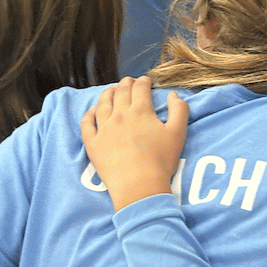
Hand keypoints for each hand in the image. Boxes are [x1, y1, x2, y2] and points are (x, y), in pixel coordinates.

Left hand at [80, 76, 187, 210]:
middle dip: (126, 83)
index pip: (140, 88)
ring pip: (102, 104)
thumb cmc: (160, 161)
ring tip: (111, 90)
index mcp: (140, 111)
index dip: (144, 81)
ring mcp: (104, 129)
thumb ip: (179, 110)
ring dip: (107, 94)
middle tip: (129, 81)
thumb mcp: (178, 134)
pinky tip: (92, 111)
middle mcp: (119, 115)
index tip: (146, 81)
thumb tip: (173, 95)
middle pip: (120, 92)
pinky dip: (89, 114)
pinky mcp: (93, 144)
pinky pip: (87, 124)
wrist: (139, 186)